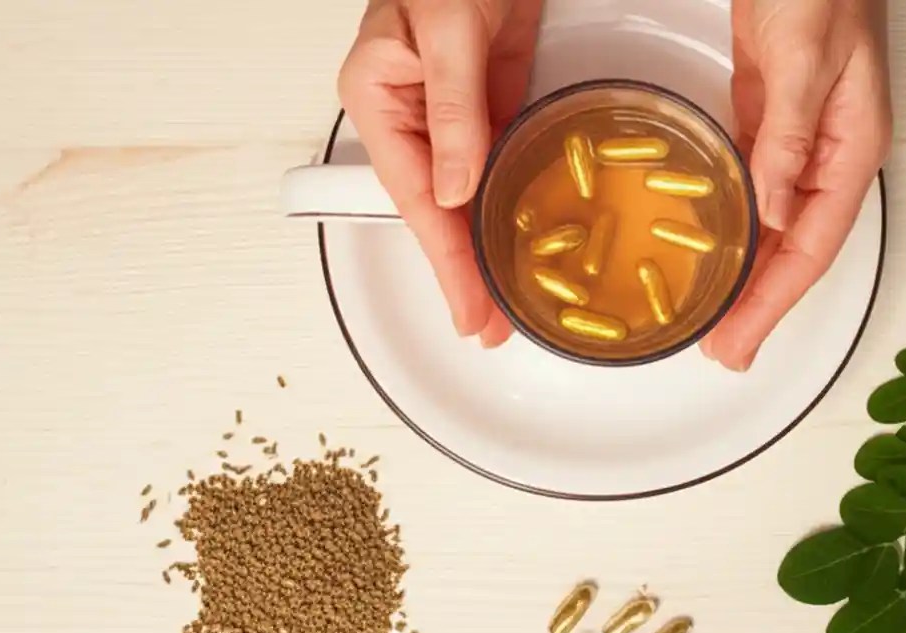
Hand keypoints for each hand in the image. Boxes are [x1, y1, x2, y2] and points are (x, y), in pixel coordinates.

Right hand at [338, 0, 544, 347]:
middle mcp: (413, 117)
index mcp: (382, 103)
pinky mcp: (490, 102)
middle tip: (490, 327)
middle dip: (464, 272)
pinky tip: (523, 237)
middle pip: (437, 210)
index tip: (471, 312)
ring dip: (487, 247)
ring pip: (466, 196)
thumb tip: (457, 186)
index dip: (447, 262)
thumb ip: (455, 109)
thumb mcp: (448, 32)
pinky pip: (496, 164)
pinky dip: (508, 204)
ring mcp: (453, 114)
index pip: (417, 201)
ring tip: (507, 299)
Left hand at [701, 0, 891, 370]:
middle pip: (796, 249)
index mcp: (851, 147)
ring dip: (747, 273)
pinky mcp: (770, 117)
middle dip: (761, 305)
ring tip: (716, 319)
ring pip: (776, 225)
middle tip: (722, 351)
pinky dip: (736, 223)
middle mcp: (829, 153)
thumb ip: (789, 137)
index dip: (774, 302)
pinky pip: (754, 187)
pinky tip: (714, 247)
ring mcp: (800, 138)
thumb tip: (771, 211)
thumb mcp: (806, 60)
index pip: (813, 247)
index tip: (739, 342)